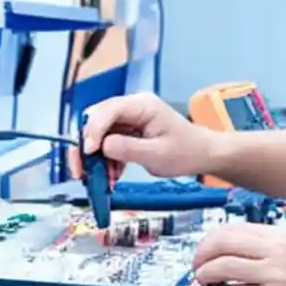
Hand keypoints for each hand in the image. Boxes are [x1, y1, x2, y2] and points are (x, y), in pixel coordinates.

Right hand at [67, 93, 217, 179]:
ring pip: (100, 134)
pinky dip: (106, 161)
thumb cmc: (187, 151)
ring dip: (97, 158)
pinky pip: (108, 143)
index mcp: (142, 105)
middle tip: (82, 171)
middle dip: (87, 147)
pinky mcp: (129, 131)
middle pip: (96, 121)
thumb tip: (102, 147)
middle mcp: (132, 107)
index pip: (107, 111)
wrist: (203, 155)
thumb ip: (128, 149)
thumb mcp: (157, 154)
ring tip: (105, 179)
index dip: (93, 131)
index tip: (89, 153)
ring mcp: (130, 119)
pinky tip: (112, 176)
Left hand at [193, 222, 285, 285]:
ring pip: (224, 265)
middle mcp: (278, 251)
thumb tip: (235, 251)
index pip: (234, 228)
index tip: (206, 249)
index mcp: (283, 237)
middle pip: (223, 242)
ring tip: (203, 279)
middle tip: (197, 265)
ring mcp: (275, 275)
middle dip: (202, 253)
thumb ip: (270, 249)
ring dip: (206, 273)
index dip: (212, 239)